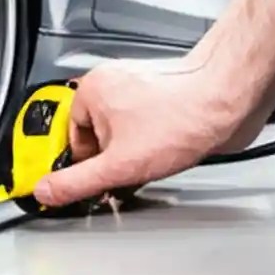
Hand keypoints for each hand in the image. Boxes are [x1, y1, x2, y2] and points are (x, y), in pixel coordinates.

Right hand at [32, 57, 271, 207]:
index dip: (87, 166)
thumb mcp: (118, 165)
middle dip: (114, 159)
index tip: (97, 181)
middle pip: (98, 137)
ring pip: (124, 133)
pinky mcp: (163, 94)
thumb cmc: (180, 119)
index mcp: (91, 91)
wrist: (228, 102)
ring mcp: (139, 86)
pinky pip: (146, 126)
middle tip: (131, 171)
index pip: (71, 139)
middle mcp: (112, 82)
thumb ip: (77, 182)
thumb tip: (46, 192)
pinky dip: (153, 143)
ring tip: (156, 158)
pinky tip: (169, 150)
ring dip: (135, 153)